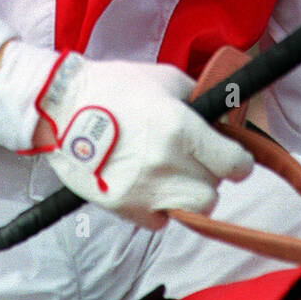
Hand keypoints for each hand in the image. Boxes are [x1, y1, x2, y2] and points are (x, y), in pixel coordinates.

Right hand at [32, 52, 253, 229]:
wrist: (62, 106)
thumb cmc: (113, 86)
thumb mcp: (164, 78)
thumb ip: (196, 98)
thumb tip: (220, 117)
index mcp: (180, 128)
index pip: (235, 164)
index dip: (238, 161)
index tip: (232, 157)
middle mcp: (167, 163)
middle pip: (213, 190)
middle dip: (208, 174)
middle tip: (192, 159)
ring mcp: (144, 190)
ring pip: (192, 210)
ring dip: (188, 194)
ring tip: (171, 174)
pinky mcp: (124, 207)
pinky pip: (160, 221)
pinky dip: (159, 207)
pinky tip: (148, 185)